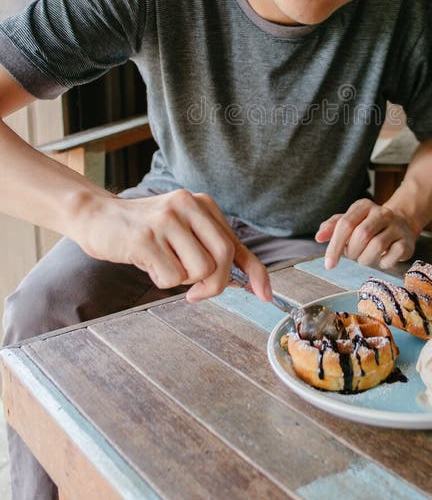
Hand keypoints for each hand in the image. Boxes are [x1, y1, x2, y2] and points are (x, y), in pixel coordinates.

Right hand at [73, 188, 271, 302]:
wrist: (97, 217)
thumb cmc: (144, 230)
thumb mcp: (181, 230)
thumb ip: (208, 247)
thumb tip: (242, 280)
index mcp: (202, 204)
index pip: (236, 242)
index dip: (255, 271)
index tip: (265, 295)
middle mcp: (187, 205)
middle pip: (222, 256)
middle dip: (215, 284)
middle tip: (196, 293)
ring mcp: (166, 219)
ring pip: (199, 269)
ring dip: (184, 280)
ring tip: (164, 266)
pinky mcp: (145, 237)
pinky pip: (171, 276)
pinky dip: (161, 280)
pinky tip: (148, 265)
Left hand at [315, 198, 416, 269]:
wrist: (401, 223)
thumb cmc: (368, 225)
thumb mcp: (350, 222)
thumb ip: (332, 227)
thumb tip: (319, 237)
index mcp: (363, 206)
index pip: (345, 224)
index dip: (335, 246)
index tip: (329, 264)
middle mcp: (382, 213)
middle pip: (361, 235)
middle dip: (352, 252)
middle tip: (353, 255)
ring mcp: (396, 226)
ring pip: (377, 246)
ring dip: (366, 259)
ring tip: (365, 258)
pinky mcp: (407, 241)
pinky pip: (392, 256)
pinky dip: (383, 263)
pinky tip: (382, 259)